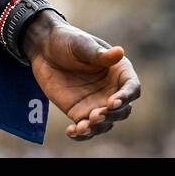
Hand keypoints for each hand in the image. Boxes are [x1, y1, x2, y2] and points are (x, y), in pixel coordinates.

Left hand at [23, 10, 140, 139]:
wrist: (43, 48)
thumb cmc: (67, 41)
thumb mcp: (81, 44)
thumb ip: (98, 54)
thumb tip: (119, 52)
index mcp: (119, 73)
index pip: (132, 88)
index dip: (126, 97)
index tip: (114, 101)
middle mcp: (112, 91)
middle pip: (122, 110)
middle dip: (111, 115)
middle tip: (96, 115)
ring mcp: (97, 104)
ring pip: (105, 123)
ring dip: (97, 127)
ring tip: (82, 127)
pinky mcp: (80, 112)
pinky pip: (85, 128)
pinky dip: (81, 133)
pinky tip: (72, 132)